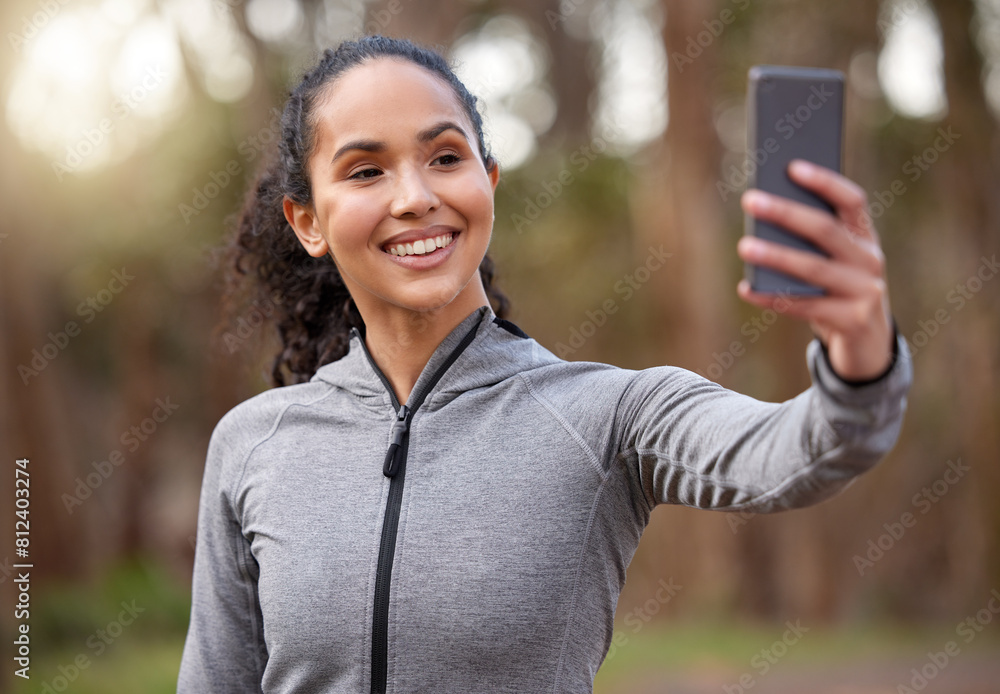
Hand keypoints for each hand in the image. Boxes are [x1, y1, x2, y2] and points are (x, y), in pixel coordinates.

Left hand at [737, 160, 893, 380]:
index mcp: (866, 238)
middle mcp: (870, 260)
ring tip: (744, 245)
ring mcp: (865, 292)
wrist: (868, 345)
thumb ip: (811, 242)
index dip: (824, 182)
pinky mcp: (852, 321)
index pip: (851, 200)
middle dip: (786, 213)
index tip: (791, 166)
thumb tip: (765, 216)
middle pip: (825, 230)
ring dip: (775, 255)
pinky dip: (772, 297)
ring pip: (813, 269)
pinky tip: (746, 287)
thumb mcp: (833, 263)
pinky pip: (803, 306)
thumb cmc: (838, 292)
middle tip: (750, 200)